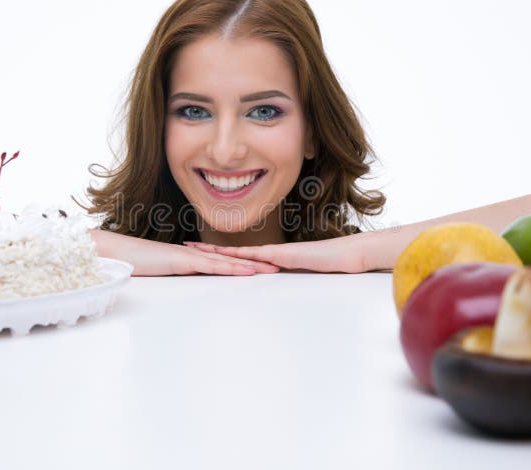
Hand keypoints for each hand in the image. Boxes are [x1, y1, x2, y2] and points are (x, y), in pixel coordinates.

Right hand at [90, 229, 279, 276]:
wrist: (116, 253)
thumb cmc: (134, 264)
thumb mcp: (161, 274)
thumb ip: (174, 275)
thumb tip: (184, 281)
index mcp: (192, 260)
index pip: (224, 262)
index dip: (245, 264)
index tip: (265, 268)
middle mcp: (195, 255)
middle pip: (232, 259)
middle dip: (257, 263)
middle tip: (281, 266)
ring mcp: (190, 257)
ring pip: (227, 261)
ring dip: (250, 266)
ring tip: (272, 269)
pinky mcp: (183, 261)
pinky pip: (211, 266)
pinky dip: (230, 269)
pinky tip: (245, 272)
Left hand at [184, 232, 376, 273]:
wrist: (346, 255)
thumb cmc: (327, 265)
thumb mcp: (300, 275)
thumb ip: (286, 277)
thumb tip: (275, 285)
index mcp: (269, 257)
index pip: (237, 255)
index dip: (217, 252)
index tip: (198, 251)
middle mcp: (268, 252)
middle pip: (231, 251)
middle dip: (207, 249)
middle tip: (184, 245)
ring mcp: (275, 252)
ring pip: (239, 252)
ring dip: (217, 251)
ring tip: (195, 250)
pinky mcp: (283, 256)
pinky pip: (258, 257)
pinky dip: (242, 257)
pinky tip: (226, 257)